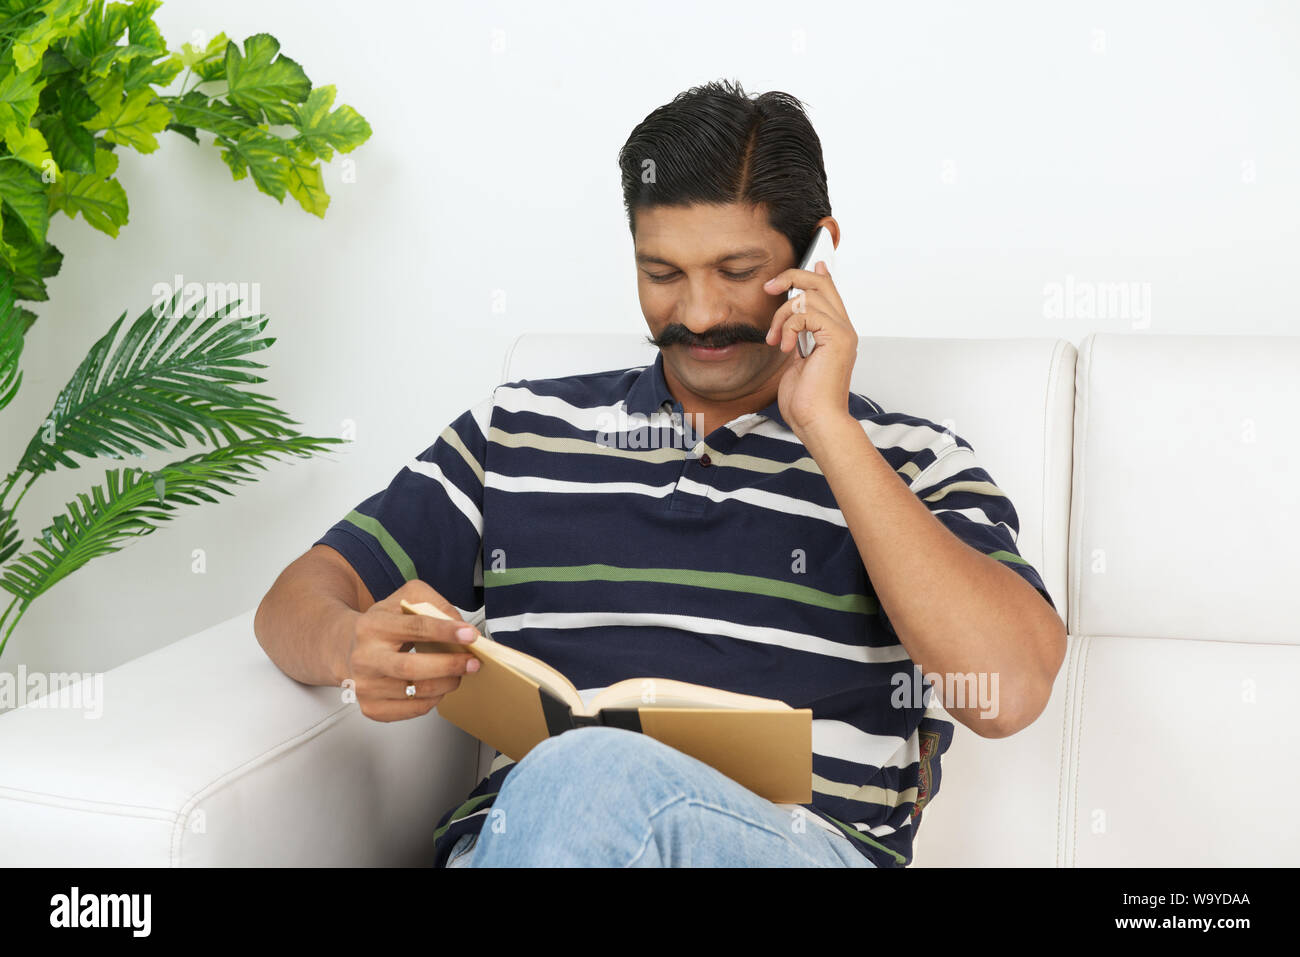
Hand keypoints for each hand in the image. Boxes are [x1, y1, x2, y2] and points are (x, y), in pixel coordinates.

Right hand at [343, 579, 479, 722]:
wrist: (346, 648)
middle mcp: (364, 658)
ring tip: (459, 674)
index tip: (470, 635)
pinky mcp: (371, 707)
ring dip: (446, 684)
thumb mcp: (402, 601)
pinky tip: (438, 687)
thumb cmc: (380, 625)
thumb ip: (433, 604)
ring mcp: (365, 686)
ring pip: (415, 692)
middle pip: (411, 667)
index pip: (414, 628)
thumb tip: (459, 626)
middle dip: (449, 665)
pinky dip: (433, 700)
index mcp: (372, 626)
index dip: (445, 631)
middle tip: (472, 662)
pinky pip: (411, 709)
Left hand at [762, 260, 858, 439]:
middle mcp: (843, 329)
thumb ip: (796, 339)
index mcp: (835, 334)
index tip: (801, 267)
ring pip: (808, 296)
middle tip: (769, 288)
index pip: (828, 292)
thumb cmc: (806, 400)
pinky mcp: (836, 337)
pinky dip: (788, 326)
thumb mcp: (796, 362)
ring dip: (782, 316)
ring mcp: (842, 332)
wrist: (817, 421)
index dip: (813, 274)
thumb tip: (788, 323)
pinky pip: (806, 312)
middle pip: (821, 282)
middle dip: (791, 277)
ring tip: (775, 339)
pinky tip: (785, 347)